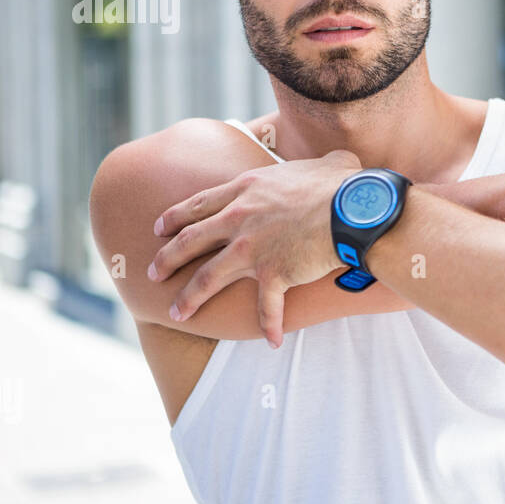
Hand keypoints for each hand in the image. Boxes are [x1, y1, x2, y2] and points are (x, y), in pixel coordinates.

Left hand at [147, 149, 361, 346]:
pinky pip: (267, 307)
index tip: (158, 228)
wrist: (352, 210)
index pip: (199, 204)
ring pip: (208, 278)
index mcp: (246, 190)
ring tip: (176, 313)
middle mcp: (240, 219)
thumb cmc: (342, 184)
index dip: (174, 218)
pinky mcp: (274, 274)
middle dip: (166, 259)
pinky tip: (272, 341)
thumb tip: (337, 162)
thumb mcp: (325, 163)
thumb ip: (317, 165)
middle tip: (152, 274)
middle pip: (191, 242)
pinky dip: (270, 325)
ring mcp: (252, 249)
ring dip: (189, 298)